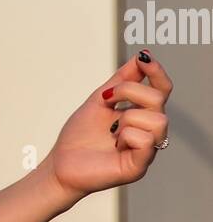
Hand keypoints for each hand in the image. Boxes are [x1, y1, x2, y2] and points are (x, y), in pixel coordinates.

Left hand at [41, 52, 171, 205]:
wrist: (60, 163)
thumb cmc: (79, 135)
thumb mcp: (100, 99)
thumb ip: (122, 79)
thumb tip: (142, 55)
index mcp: (141, 115)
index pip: (162, 90)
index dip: (157, 72)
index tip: (144, 58)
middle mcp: (149, 132)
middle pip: (158, 99)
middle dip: (129, 92)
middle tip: (106, 100)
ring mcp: (146, 150)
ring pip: (158, 120)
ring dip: (127, 119)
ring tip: (112, 132)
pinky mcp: (139, 166)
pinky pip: (146, 141)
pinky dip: (127, 137)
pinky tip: (115, 145)